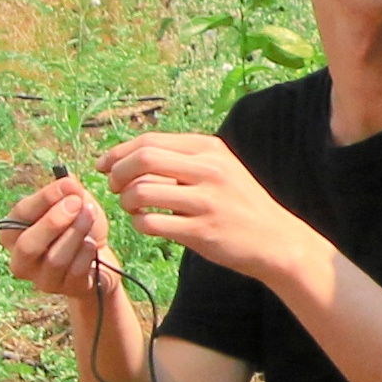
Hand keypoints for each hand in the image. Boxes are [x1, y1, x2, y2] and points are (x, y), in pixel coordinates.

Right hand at [0, 167, 121, 307]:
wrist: (101, 259)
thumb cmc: (78, 228)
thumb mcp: (74, 203)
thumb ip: (68, 191)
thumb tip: (67, 181)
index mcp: (14, 233)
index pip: (19, 215)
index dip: (44, 198)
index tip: (68, 185)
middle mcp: (22, 260)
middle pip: (28, 246)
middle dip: (54, 222)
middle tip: (77, 203)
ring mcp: (42, 279)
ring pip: (54, 260)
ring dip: (75, 233)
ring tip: (90, 216)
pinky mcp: (65, 289)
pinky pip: (75, 272)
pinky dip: (86, 253)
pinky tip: (94, 243)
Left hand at [99, 129, 328, 289]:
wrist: (276, 240)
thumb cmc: (240, 204)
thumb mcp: (221, 168)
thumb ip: (184, 159)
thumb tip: (132, 156)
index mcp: (209, 149)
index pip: (150, 141)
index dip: (119, 152)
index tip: (104, 165)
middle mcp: (209, 170)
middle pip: (143, 159)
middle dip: (118, 173)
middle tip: (115, 187)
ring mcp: (206, 201)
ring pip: (142, 192)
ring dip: (127, 201)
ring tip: (134, 208)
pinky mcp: (202, 231)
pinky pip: (152, 223)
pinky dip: (139, 223)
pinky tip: (146, 224)